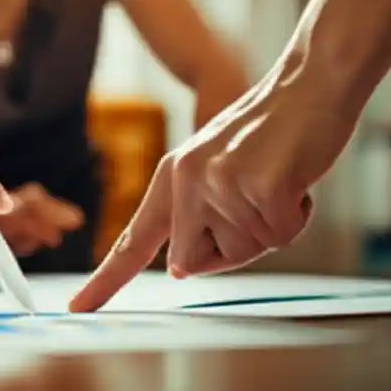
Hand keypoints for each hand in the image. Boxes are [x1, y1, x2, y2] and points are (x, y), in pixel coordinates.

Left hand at [70, 54, 356, 310]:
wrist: (313, 83)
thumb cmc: (273, 133)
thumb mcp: (219, 169)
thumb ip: (195, 215)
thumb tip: (178, 270)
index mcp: (172, 176)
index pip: (133, 239)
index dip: (105, 279)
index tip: (77, 307)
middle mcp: (187, 181)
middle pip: (192, 264)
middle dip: (230, 250)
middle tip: (257, 200)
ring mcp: (221, 184)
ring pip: (248, 251)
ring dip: (273, 226)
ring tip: (281, 180)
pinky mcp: (260, 188)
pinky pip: (282, 236)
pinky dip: (297, 217)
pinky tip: (297, 181)